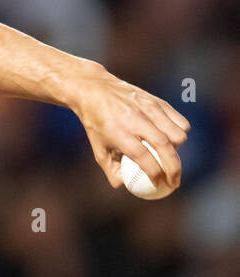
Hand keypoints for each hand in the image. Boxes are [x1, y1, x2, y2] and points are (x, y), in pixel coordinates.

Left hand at [70, 67, 190, 190]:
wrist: (95, 91)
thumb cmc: (96, 124)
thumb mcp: (98, 149)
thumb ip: (111, 170)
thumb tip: (127, 185)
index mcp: (119, 133)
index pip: (143, 157)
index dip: (155, 174)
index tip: (159, 185)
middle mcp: (136, 120)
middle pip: (165, 147)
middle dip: (174, 169)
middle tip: (174, 182)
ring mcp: (149, 109)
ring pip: (178, 134)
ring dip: (177, 150)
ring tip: (167, 156)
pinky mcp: (158, 102)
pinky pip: (180, 122)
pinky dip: (180, 134)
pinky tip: (170, 140)